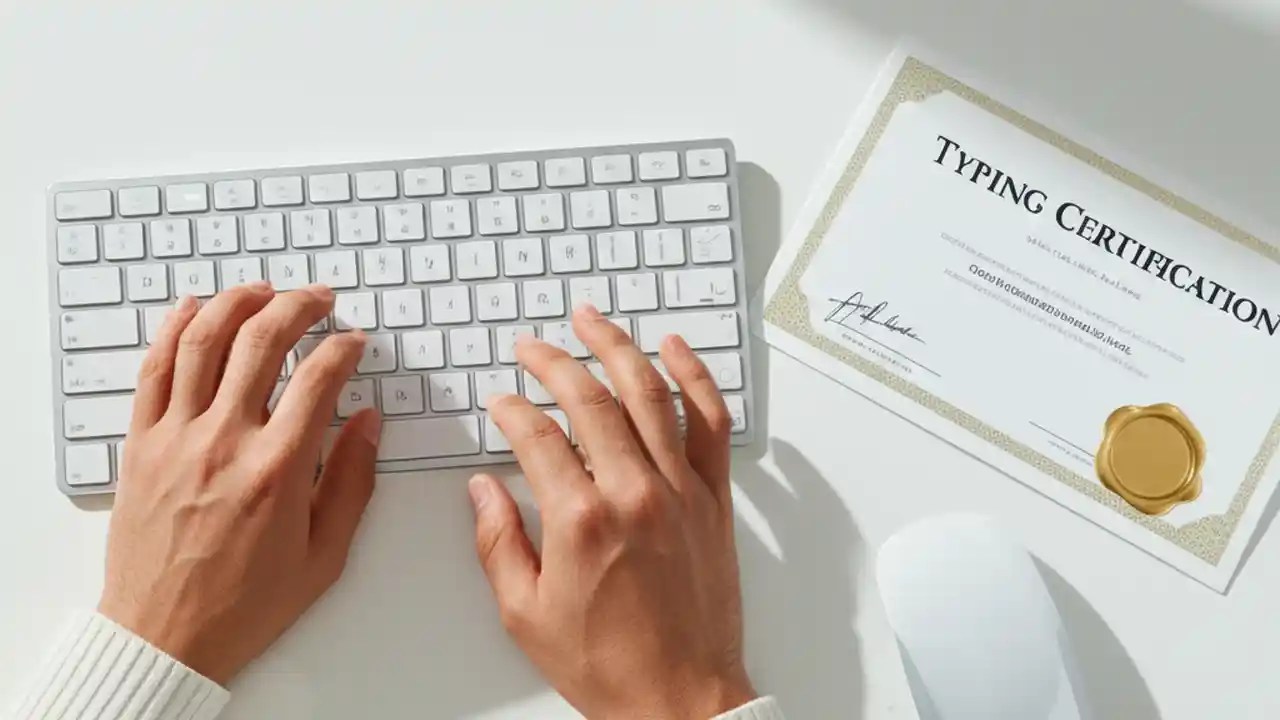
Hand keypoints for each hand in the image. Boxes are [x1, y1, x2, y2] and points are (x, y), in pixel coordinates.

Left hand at [98, 283, 380, 684]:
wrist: (165, 635)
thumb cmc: (246, 603)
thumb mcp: (324, 554)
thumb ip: (351, 482)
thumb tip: (368, 424)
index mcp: (277, 470)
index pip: (319, 379)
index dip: (344, 348)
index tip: (354, 341)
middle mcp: (225, 443)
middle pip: (262, 342)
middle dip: (298, 307)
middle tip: (318, 298)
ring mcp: (176, 439)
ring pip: (204, 341)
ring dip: (238, 302)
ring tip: (264, 290)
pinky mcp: (140, 444)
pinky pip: (154, 369)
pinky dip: (174, 329)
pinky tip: (193, 308)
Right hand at [470, 305, 755, 718]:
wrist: (681, 701)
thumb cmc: (608, 666)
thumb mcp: (525, 614)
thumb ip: (498, 542)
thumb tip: (482, 488)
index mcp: (581, 521)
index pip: (536, 436)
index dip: (511, 410)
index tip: (499, 402)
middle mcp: (634, 493)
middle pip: (590, 399)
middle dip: (554, 361)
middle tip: (532, 345)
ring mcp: (681, 490)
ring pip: (650, 394)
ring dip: (618, 347)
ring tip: (593, 318)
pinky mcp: (713, 499)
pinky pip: (709, 423)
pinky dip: (695, 378)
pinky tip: (676, 350)